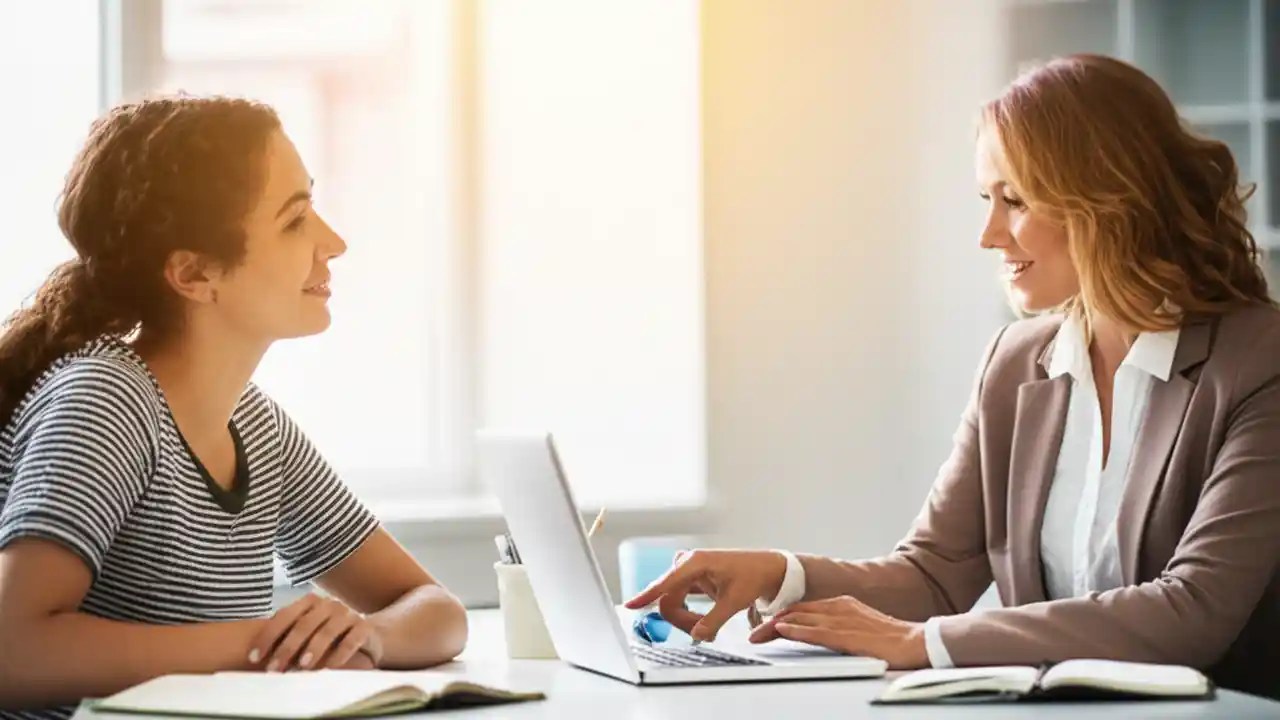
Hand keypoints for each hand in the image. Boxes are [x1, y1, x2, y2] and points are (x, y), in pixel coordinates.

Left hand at [249, 593, 384, 671]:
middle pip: (304, 624)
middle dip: (287, 648)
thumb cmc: (327, 635)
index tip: (254, 658)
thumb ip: (287, 638)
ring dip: (313, 648)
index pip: (284, 616)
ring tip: (302, 666)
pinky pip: (352, 639)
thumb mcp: (306, 632)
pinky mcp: (364, 627)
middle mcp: (328, 604)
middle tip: (274, 669)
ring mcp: (347, 614)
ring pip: (328, 630)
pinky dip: (340, 654)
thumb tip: (257, 658)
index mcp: (309, 602)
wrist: (365, 635)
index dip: (267, 636)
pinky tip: (329, 667)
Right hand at [623, 549, 786, 642]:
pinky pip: (678, 598)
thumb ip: (713, 621)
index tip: (630, 605)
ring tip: (708, 626)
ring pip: (672, 601)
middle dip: (682, 620)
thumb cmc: (752, 577)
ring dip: (686, 618)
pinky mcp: (690, 578)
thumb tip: (696, 636)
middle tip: (704, 633)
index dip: (647, 596)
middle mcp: (687, 564)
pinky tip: (701, 619)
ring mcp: (687, 571)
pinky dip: (688, 613)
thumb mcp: (735, 601)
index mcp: (696, 563)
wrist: (766, 568)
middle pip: (669, 599)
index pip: (666, 584)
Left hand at [747, 595, 927, 668]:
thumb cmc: (891, 638)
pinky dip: (796, 631)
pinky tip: (782, 632)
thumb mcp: (859, 625)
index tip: (765, 625)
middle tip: (753, 633)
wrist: (915, 641)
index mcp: (841, 604)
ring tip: (757, 634)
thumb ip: (838, 626)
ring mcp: (843, 620)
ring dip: (776, 627)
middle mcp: (839, 607)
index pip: (803, 608)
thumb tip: (817, 632)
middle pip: (797, 612)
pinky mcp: (848, 635)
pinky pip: (816, 632)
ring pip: (801, 619)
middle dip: (772, 622)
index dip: (782, 616)